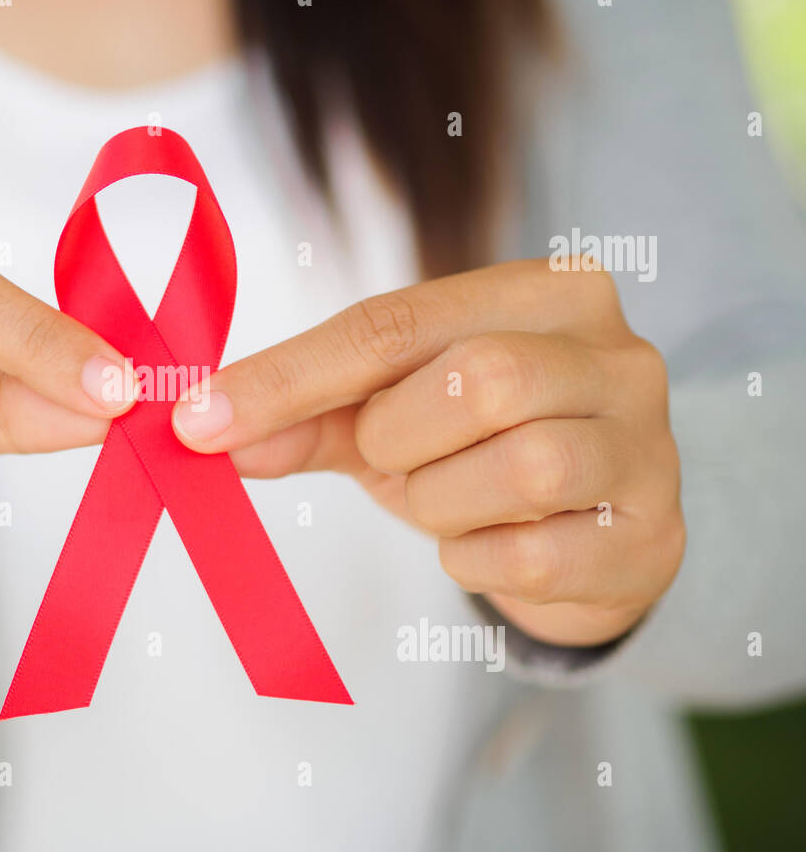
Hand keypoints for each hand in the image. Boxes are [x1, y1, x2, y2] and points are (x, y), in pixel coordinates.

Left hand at [172, 260, 684, 646]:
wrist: (584, 536)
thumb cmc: (478, 453)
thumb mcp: (390, 416)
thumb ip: (305, 416)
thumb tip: (207, 431)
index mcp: (541, 292)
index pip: (394, 323)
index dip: (288, 377)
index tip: (200, 420)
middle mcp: (614, 353)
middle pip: (477, 380)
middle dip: (401, 438)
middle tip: (396, 460)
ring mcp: (647, 444)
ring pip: (521, 466)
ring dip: (443, 501)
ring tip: (448, 500)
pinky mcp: (652, 534)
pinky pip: (532, 553)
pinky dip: (476, 559)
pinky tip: (485, 545)